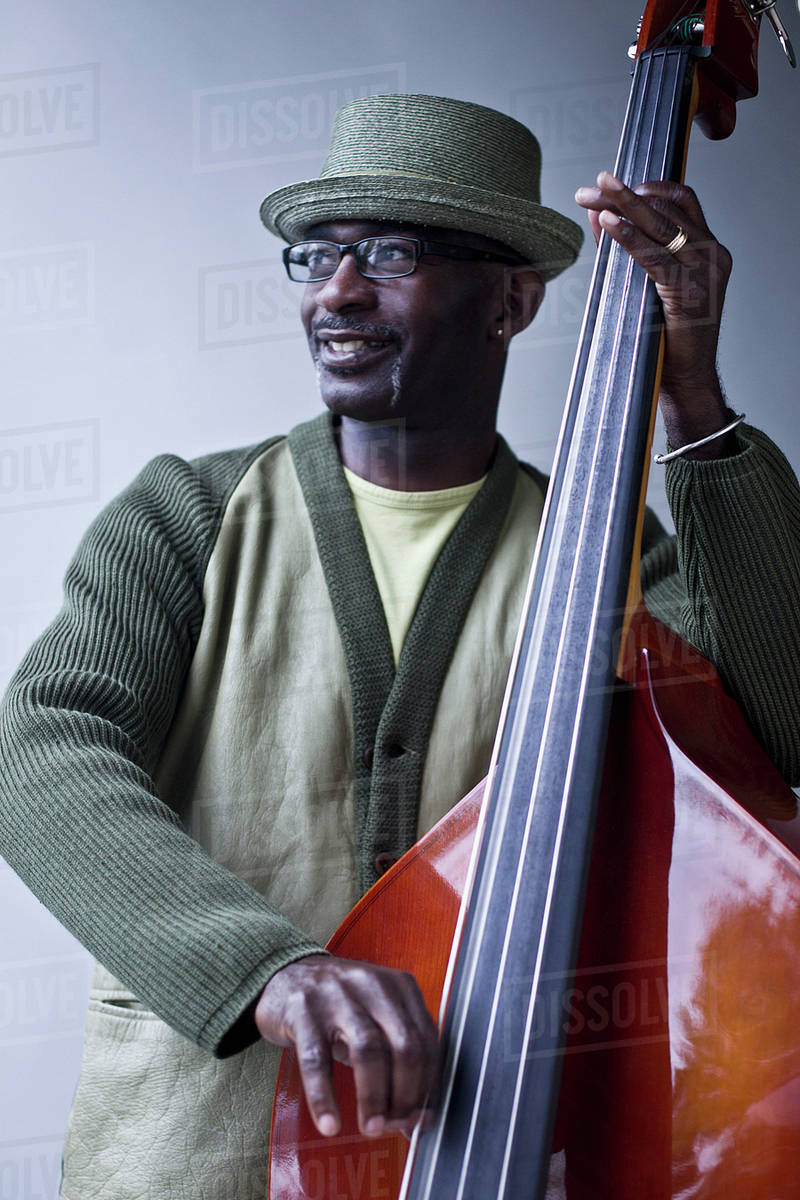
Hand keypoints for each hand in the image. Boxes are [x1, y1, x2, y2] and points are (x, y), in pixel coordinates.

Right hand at [254, 954, 439, 1138]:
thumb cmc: (340, 1004)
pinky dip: (324, 1097)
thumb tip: (416, 1111)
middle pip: (403, 1044)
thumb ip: (400, 1049)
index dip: (429, 1085)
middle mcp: (372, 985)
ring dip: (374, 1098)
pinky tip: (329, 1123)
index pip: (427, 1040)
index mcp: (399, 986)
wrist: (286, 975)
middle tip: (397, 1125)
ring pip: (368, 1050)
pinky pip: (317, 1060)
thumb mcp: (377, 1012)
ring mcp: (336, 995)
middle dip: (405, 1094)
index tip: (422, 1117)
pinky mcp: (303, 1010)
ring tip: (372, 1128)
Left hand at [575, 172, 735, 456]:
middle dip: (627, 192)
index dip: (647, 187)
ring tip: (595, 195)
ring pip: (663, 226)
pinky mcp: (691, 291)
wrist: (685, 379)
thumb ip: (629, 248)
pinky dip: (629, 238)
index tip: (612, 183)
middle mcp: (713, 253)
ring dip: (625, 206)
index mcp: (708, 248)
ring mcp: (706, 271)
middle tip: (595, 182)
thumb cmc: (664, 336)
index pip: (681, 200)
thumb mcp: (646, 283)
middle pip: (669, 207)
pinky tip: (608, 226)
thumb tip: (599, 215)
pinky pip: (656, 257)